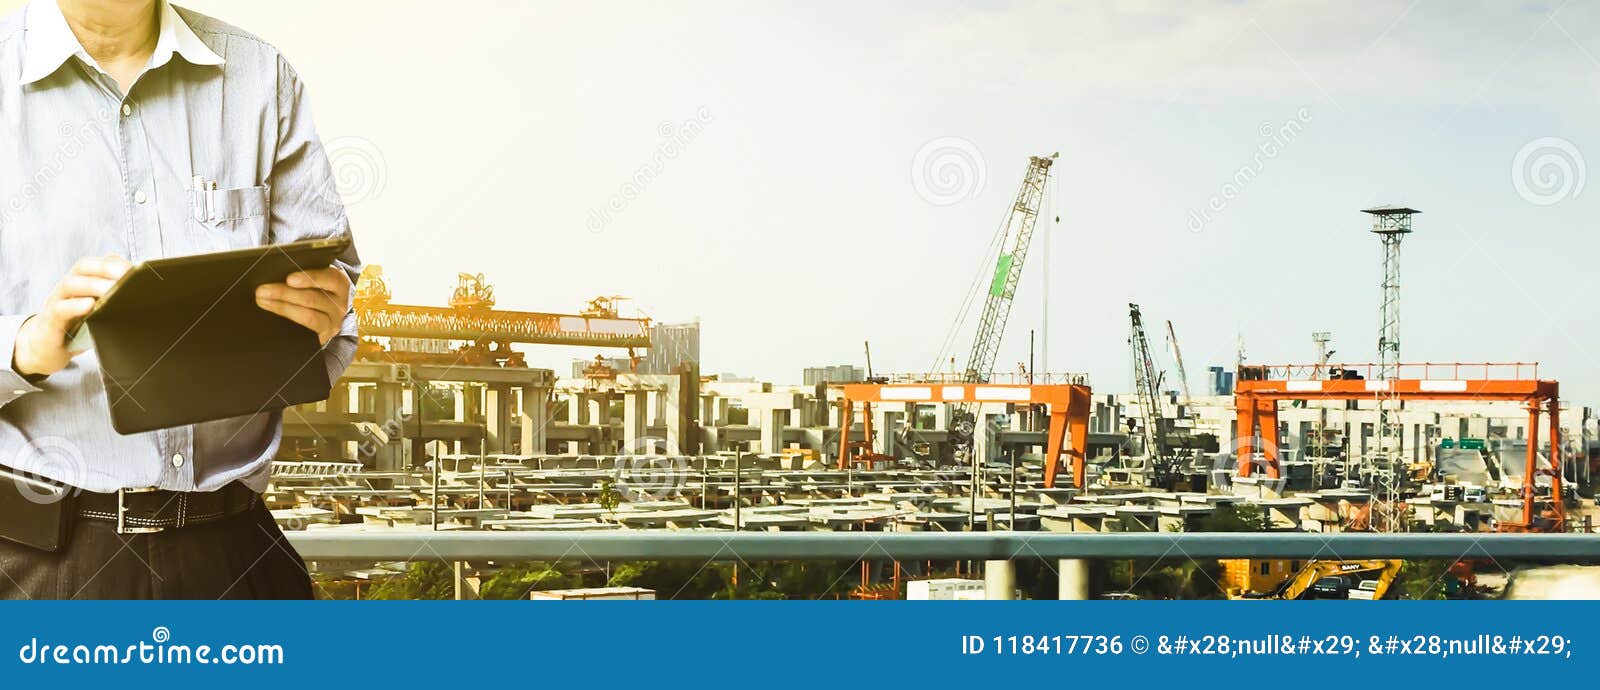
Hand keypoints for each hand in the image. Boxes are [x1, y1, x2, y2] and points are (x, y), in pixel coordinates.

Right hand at [12, 255, 132, 376]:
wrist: (48, 347)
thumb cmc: (79, 325)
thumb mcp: (100, 310)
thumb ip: (116, 301)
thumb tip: (147, 299)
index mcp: (84, 281)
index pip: (99, 262)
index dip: (117, 263)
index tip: (137, 270)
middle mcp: (70, 286)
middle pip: (84, 267)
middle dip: (106, 268)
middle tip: (126, 276)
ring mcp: (58, 301)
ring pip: (71, 285)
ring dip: (93, 285)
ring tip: (111, 290)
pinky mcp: (51, 320)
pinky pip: (60, 309)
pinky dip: (75, 306)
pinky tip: (88, 306)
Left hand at [254, 267, 351, 345]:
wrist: (322, 311)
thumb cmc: (312, 288)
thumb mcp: (312, 278)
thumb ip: (300, 274)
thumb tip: (275, 271)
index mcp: (339, 282)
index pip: (329, 278)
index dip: (309, 278)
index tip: (289, 279)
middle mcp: (340, 303)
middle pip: (313, 298)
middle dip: (284, 293)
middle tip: (262, 290)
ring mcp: (333, 321)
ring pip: (308, 314)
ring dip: (282, 306)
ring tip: (262, 300)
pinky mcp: (325, 334)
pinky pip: (307, 327)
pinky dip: (288, 318)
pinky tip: (273, 310)